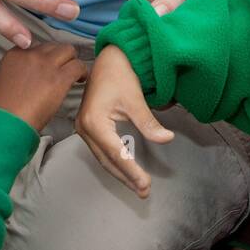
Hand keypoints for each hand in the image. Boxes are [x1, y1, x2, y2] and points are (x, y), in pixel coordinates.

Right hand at [0, 43, 86, 132]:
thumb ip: (22, 68)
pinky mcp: (59, 77)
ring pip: (69, 51)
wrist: (8, 122)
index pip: (38, 45)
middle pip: (54, 46)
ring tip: (74, 73)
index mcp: (16, 54)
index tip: (50, 65)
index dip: (47, 57)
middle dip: (61, 57)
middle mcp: (31, 55)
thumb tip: (37, 70)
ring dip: (72, 62)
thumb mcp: (8, 79)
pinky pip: (78, 66)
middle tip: (64, 69)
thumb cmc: (8, 109)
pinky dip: (82, 72)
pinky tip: (80, 79)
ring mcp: (45, 64)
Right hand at [74, 45, 173, 197]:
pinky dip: (114, 162)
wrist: (108, 58)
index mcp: (95, 122)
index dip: (131, 170)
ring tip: (138, 186)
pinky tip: (126, 169)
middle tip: (144, 191)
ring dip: (120, 172)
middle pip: (107, 160)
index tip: (145, 184)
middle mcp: (84, 128)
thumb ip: (149, 122)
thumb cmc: (120, 74)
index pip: (115, 153)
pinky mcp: (87, 126)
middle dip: (126, 177)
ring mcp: (83, 128)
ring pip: (102, 158)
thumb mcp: (136, 99)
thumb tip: (166, 138)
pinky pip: (100, 151)